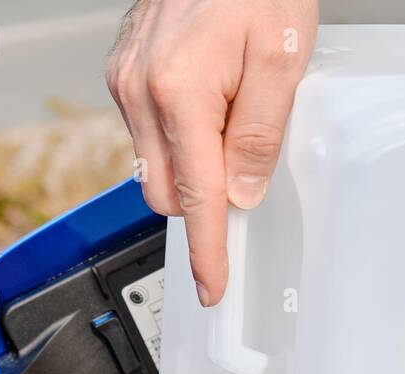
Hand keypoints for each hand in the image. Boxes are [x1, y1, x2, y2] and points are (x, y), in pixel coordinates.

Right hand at [107, 0, 317, 305]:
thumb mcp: (283, 57)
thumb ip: (259, 134)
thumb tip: (241, 194)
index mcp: (180, 91)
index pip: (195, 198)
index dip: (208, 250)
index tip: (211, 286)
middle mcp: (140, 90)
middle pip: (164, 192)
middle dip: (201, 199)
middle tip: (244, 164)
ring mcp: (124, 80)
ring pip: (151, 163)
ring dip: (188, 162)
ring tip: (227, 110)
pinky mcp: (121, 70)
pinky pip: (144, 130)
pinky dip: (175, 134)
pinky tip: (204, 98)